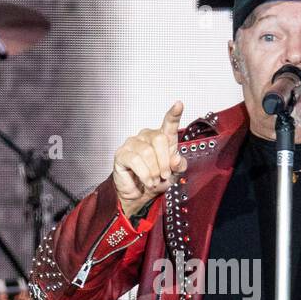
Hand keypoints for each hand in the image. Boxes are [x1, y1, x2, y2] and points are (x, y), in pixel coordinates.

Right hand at [113, 101, 187, 216]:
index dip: (174, 114)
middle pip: (159, 139)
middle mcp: (147, 136)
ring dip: (154, 171)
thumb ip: (179, 165)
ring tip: (154, 181)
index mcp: (162, 138)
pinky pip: (135, 161)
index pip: (168, 123)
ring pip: (147, 152)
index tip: (179, 104)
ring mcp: (133, 143)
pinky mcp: (121, 153)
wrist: (140, 195)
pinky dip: (145, 175)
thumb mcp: (173, 174)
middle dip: (164, 162)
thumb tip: (176, 159)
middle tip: (164, 175)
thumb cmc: (156, 180)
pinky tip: (147, 181)